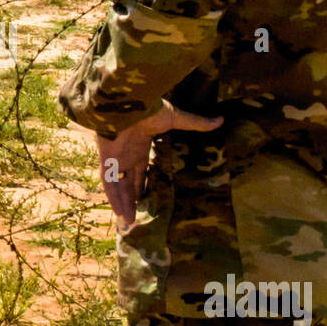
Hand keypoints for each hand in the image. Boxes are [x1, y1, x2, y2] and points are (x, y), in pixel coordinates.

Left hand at [97, 101, 221, 230]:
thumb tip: (220, 120)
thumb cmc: (151, 108)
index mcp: (139, 145)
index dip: (142, 184)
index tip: (148, 197)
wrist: (128, 102)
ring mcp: (114, 157)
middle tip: (139, 216)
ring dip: (123, 203)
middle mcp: (125, 154)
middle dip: (132, 198)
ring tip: (131, 223)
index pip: (139, 169)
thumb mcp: (176, 118)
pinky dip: (114, 198)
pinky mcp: (106, 160)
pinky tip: (121, 213)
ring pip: (118, 186)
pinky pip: (108, 183)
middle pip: (127, 181)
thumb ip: (195, 123)